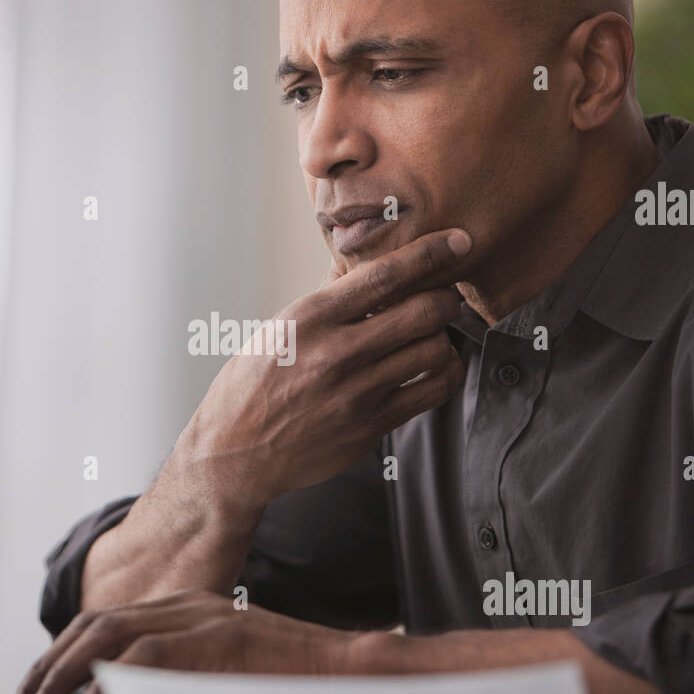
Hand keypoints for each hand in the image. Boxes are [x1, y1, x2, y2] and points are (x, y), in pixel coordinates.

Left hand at [6, 588, 362, 693]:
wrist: (346, 668)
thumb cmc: (288, 680)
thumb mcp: (218, 671)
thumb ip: (170, 675)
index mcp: (182, 609)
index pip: (102, 624)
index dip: (59, 657)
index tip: (33, 690)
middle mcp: (184, 606)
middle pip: (93, 624)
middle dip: (48, 667)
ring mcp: (201, 618)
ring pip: (109, 632)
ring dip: (65, 673)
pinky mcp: (217, 638)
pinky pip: (149, 654)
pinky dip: (112, 679)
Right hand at [170, 227, 470, 517]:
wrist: (235, 452)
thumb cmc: (253, 383)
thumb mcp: (279, 328)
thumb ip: (327, 297)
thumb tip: (362, 260)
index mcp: (310, 318)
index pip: (383, 275)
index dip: (429, 253)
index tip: (458, 241)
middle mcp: (335, 353)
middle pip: (422, 311)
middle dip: (445, 297)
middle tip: (444, 296)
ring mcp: (356, 393)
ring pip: (433, 351)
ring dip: (443, 337)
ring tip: (433, 334)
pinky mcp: (370, 426)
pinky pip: (431, 392)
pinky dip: (445, 373)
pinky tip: (437, 366)